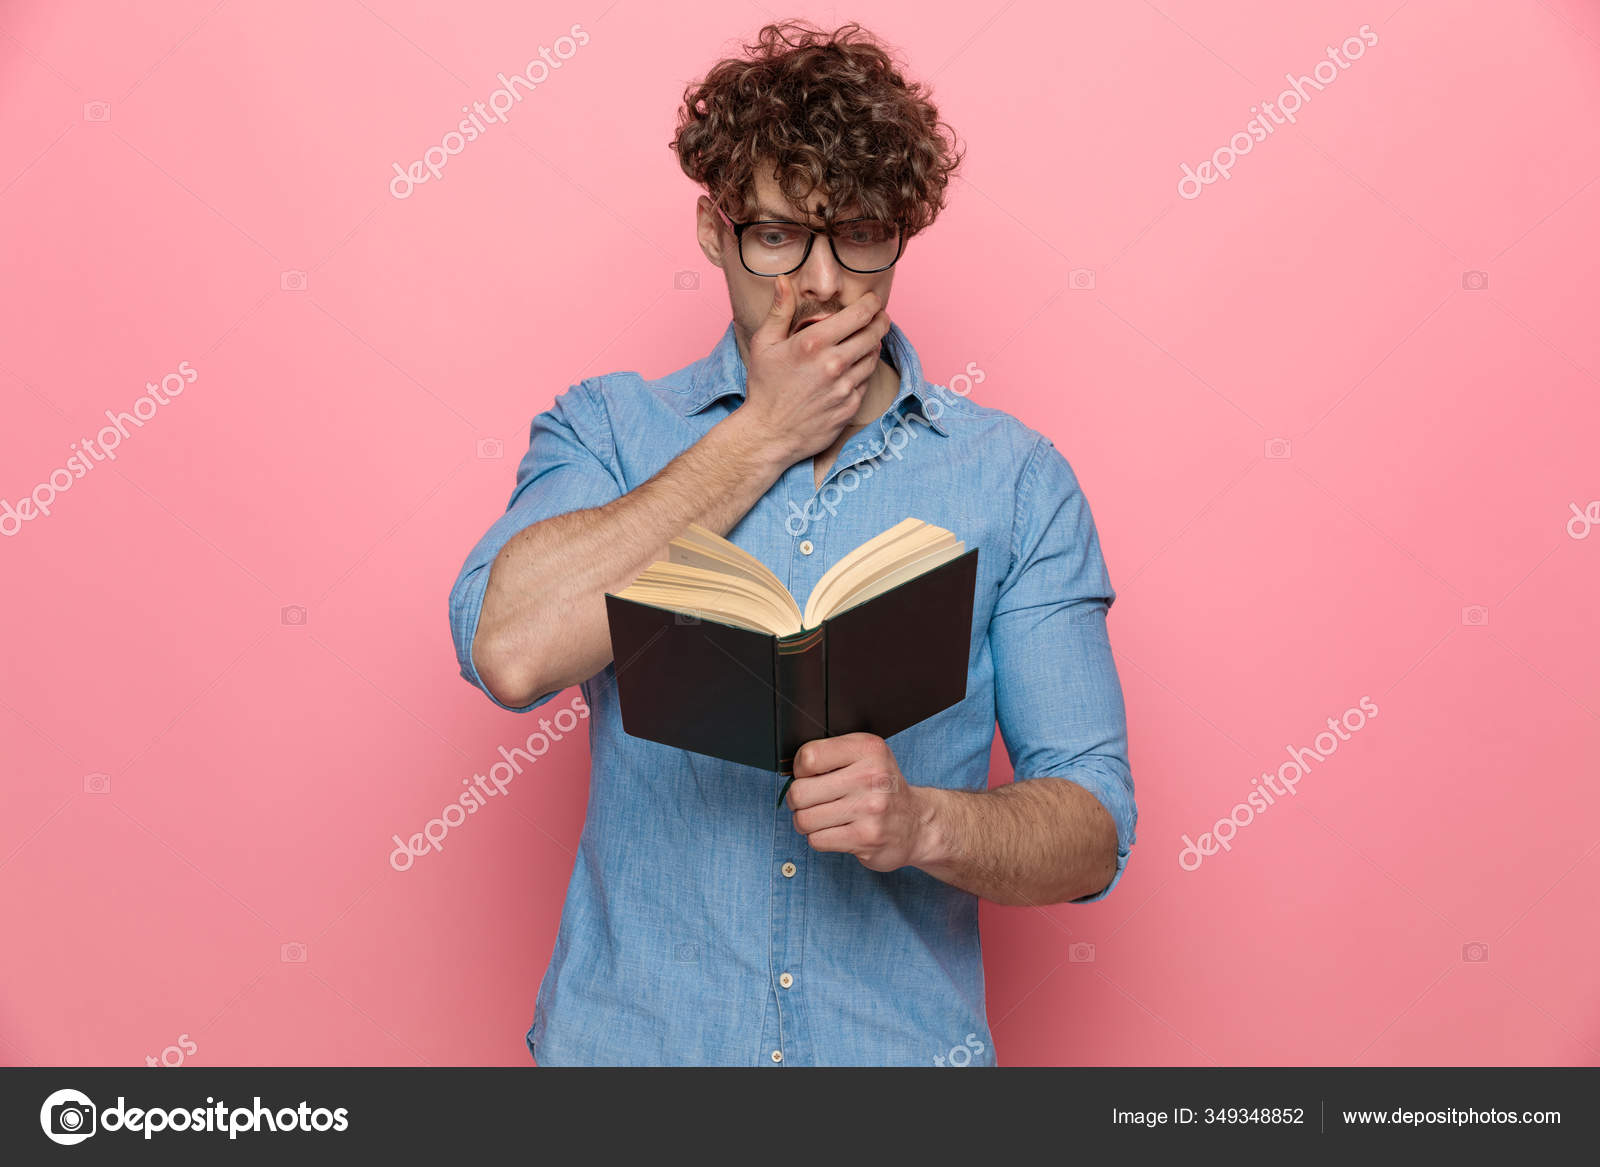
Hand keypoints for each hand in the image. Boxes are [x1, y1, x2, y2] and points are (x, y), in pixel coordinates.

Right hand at [738, 275, 891, 463]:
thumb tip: (783, 280)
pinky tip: (854, 368)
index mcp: (814, 343)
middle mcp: (834, 364)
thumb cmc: (764, 387)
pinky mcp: (850, 407)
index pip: (859, 314)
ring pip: (873, 357)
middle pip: (873, 334)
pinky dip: (864, 372)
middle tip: (880, 317)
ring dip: (873, 346)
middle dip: (880, 321)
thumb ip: (779, 310)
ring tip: (866, 341)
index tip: (873, 300)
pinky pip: (866, 382)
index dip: (872, 303)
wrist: (768, 434)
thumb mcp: (764, 344)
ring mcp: (844, 387)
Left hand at [785, 733, 929, 871]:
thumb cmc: (883, 788)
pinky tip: (837, 831)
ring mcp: (869, 809)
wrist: (918, 823)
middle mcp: (871, 776)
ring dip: (807, 822)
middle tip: (812, 801)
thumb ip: (831, 755)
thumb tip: (790, 773)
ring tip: (824, 817)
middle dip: (799, 800)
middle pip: (800, 792)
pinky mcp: (865, 838)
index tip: (810, 776)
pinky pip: (817, 840)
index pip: (808, 757)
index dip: (800, 770)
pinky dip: (820, 838)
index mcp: (868, 749)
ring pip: (804, 819)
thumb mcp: (867, 757)